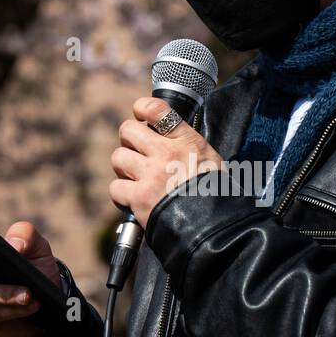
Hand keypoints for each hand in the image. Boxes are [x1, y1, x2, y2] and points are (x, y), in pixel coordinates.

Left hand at [109, 97, 225, 227]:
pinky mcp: (139, 198)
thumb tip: (173, 137)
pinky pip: (116, 187)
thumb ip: (188, 146)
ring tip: (135, 177)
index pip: (155, 108)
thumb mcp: (212, 160)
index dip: (142, 108)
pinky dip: (121, 195)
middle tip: (137, 153)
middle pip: (127, 130)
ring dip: (123, 168)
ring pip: (118, 157)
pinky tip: (133, 200)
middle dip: (129, 140)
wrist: (217, 228)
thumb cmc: (219, 196)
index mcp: (186, 141)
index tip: (140, 115)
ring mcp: (150, 174)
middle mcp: (165, 153)